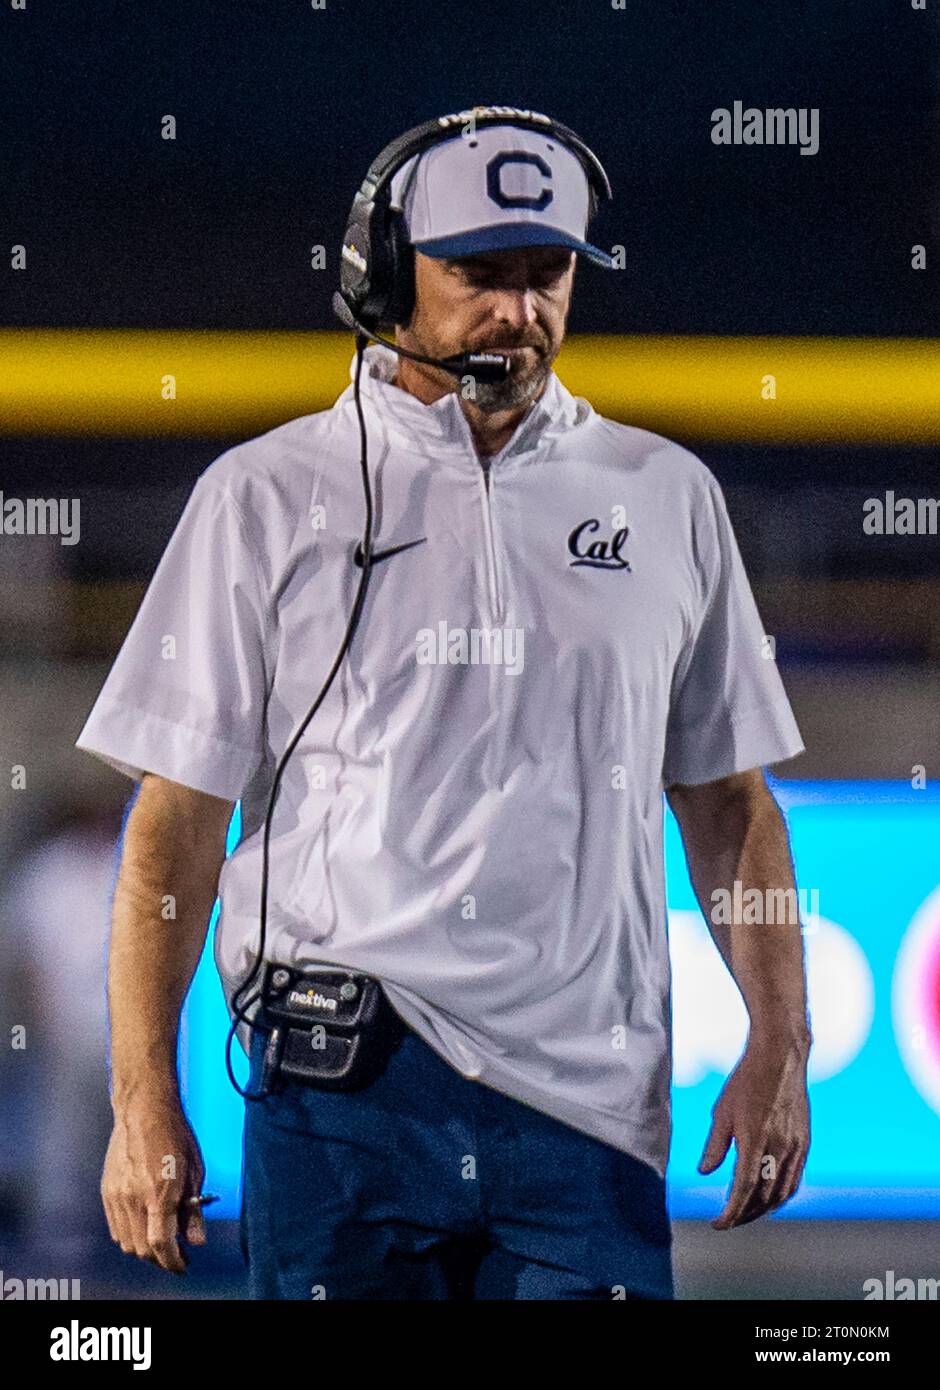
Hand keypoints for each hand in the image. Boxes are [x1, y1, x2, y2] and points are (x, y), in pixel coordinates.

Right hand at [101, 1094, 207, 1272]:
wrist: (143, 1109)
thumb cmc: (175, 1134)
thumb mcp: (195, 1171)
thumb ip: (193, 1210)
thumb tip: (196, 1241)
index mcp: (159, 1192)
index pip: (161, 1244)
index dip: (173, 1262)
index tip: (184, 1266)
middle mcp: (133, 1197)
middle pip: (142, 1249)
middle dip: (161, 1259)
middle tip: (177, 1256)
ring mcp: (116, 1195)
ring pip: (126, 1242)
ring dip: (144, 1249)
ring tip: (162, 1242)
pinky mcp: (107, 1191)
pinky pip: (116, 1227)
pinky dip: (130, 1235)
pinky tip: (145, 1226)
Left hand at [698, 1034, 809, 1228]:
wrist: (780, 1058)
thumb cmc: (746, 1081)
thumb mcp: (722, 1111)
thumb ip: (715, 1145)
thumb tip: (705, 1172)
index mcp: (755, 1140)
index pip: (743, 1189)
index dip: (731, 1211)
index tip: (718, 1223)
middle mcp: (779, 1148)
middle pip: (763, 1197)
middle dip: (744, 1215)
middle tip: (728, 1220)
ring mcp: (796, 1146)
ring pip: (782, 1193)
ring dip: (763, 1210)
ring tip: (746, 1214)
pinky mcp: (804, 1142)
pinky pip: (794, 1179)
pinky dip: (780, 1195)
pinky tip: (768, 1197)